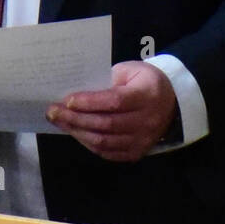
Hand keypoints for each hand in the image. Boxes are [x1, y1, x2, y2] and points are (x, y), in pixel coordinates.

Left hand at [46, 61, 177, 161]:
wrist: (172, 102)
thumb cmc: (145, 81)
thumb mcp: (130, 70)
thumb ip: (107, 80)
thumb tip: (77, 93)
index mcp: (146, 95)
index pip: (114, 101)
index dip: (89, 102)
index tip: (67, 100)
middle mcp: (147, 120)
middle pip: (106, 124)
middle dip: (75, 119)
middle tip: (53, 112)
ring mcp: (142, 140)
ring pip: (104, 141)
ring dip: (78, 132)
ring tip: (60, 122)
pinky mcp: (137, 153)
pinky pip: (108, 152)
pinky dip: (89, 144)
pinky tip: (75, 133)